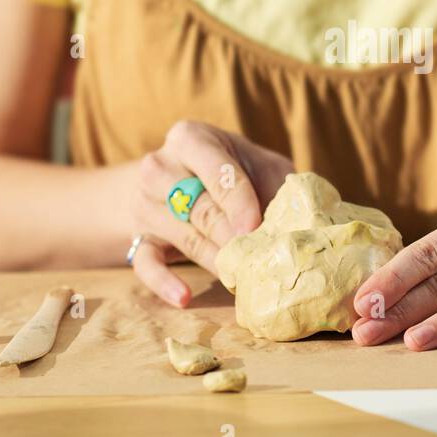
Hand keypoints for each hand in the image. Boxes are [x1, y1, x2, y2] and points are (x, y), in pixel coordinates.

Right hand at [129, 120, 293, 306]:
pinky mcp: (139, 236)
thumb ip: (278, 185)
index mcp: (191, 139)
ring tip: (240, 277)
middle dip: (229, 235)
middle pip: (197, 206)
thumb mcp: (259, 164)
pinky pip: (145, 262)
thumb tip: (297, 221)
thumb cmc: (233, 170)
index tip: (255, 228)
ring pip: (182, 236)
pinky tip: (185, 298)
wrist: (180, 177)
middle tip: (255, 257)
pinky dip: (164, 282)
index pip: (216, 171)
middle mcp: (160, 166)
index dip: (238, 201)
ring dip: (214, 259)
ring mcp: (144, 202)